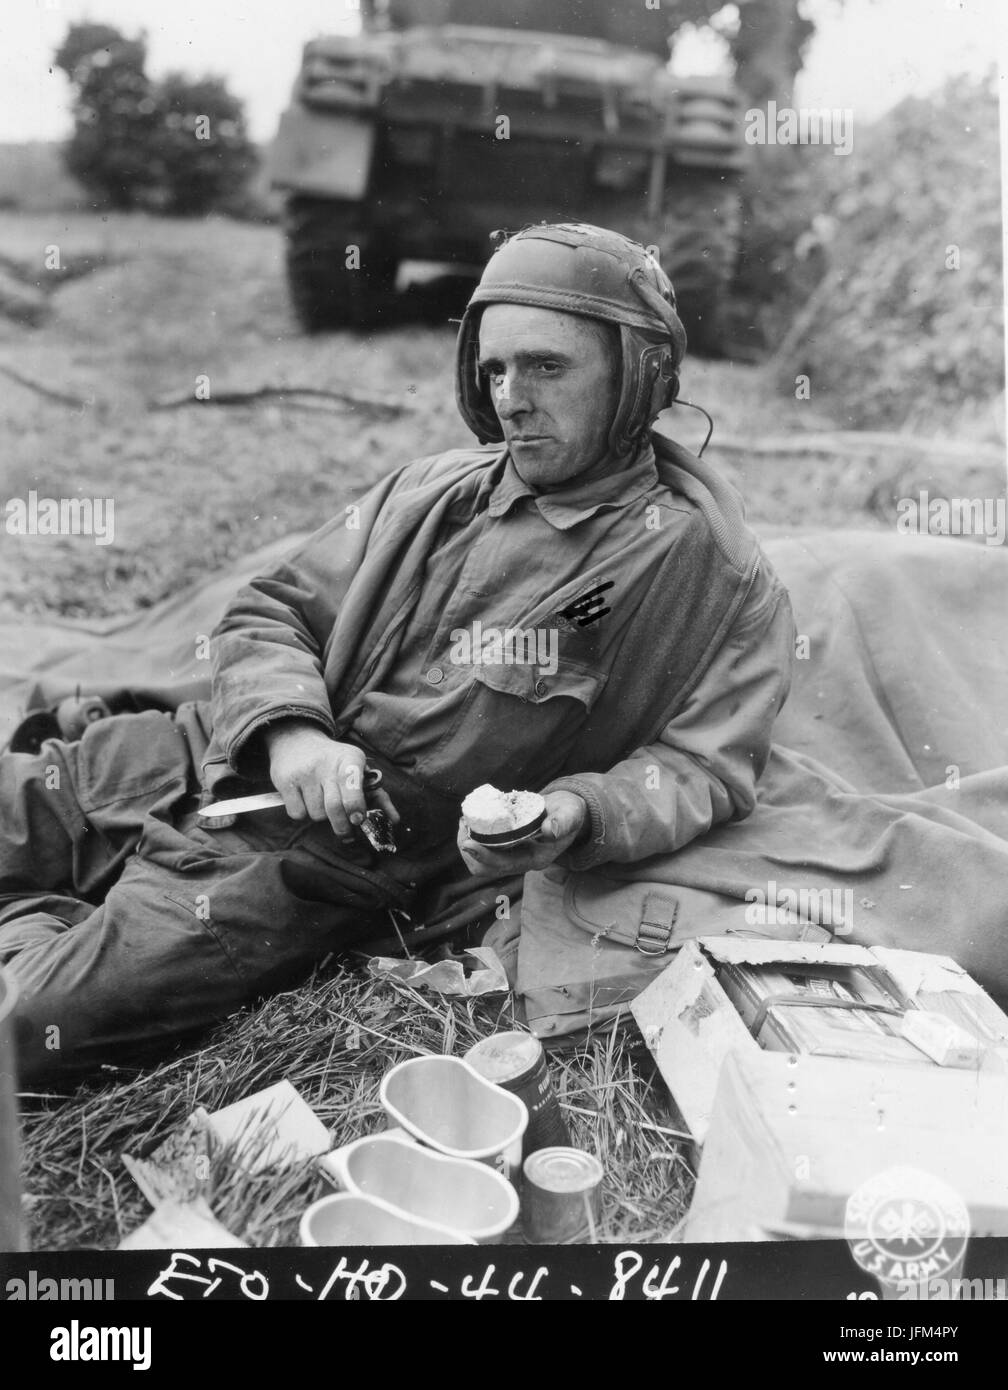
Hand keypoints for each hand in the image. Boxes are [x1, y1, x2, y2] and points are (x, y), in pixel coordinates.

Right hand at [265, 722, 399, 839]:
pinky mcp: (284, 781)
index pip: (352, 783)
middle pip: (334, 807)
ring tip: (321, 801)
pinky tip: (305, 799)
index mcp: (349, 758)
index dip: (355, 804)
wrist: (296, 740)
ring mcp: (303, 773)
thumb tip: (395, 821)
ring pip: (316, 814)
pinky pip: (297, 814)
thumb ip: (377, 795)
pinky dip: (302, 813)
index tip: (358, 819)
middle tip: (347, 833)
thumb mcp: (357, 768)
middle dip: (342, 826)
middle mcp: (325, 764)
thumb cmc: (335, 761)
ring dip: (321, 816)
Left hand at [457, 790, 587, 880]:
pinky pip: (483, 850)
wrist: (567, 813)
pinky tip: (472, 821)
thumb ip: (563, 821)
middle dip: (470, 852)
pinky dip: (474, 838)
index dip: (484, 856)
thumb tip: (550, 830)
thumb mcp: (571, 813)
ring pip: (480, 864)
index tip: (468, 842)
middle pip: (486, 870)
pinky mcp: (505, 848)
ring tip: (465, 822)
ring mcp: (512, 857)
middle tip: (464, 825)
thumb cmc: (568, 812)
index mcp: (536, 858)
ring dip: (468, 845)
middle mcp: (522, 862)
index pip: (505, 864)